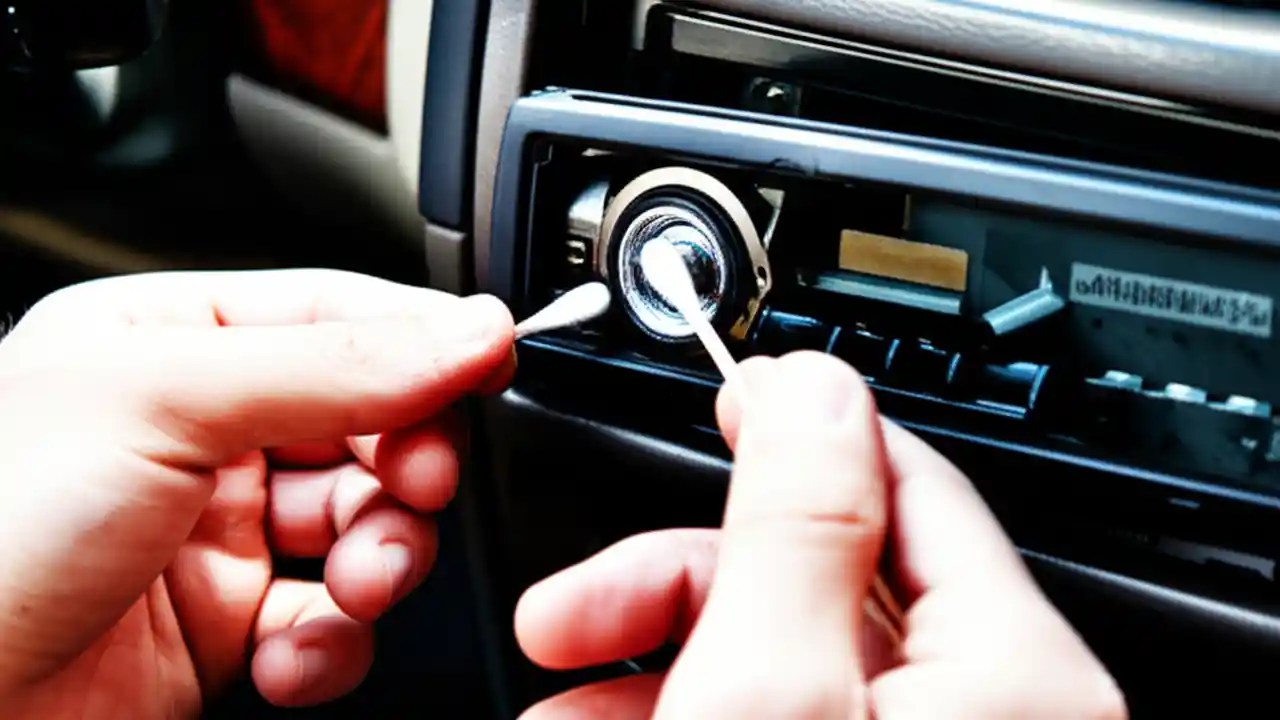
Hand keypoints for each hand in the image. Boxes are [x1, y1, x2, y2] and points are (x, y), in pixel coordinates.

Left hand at [0, 269, 514, 716]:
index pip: (337, 315)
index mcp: (169, 339)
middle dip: (407, 466)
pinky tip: (298, 654)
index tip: (494, 364)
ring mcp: (213, 534)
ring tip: (361, 585)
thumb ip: (333, 365)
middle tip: (418, 488)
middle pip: (368, 426)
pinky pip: (329, 623)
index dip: (422, 341)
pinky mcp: (224, 630)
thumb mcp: (163, 405)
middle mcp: (197, 432)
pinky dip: (336, 644)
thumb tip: (468, 331)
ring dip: (384, 561)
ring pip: (363, 527)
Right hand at [515, 352, 1126, 718]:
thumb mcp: (768, 681)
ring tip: (560, 703)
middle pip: (816, 579)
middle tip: (573, 611)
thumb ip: (795, 517)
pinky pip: (777, 716)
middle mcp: (989, 712)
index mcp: (1011, 670)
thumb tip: (808, 380)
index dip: (793, 426)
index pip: (904, 479)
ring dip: (650, 663)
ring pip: (778, 659)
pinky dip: (681, 709)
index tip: (718, 397)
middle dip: (667, 585)